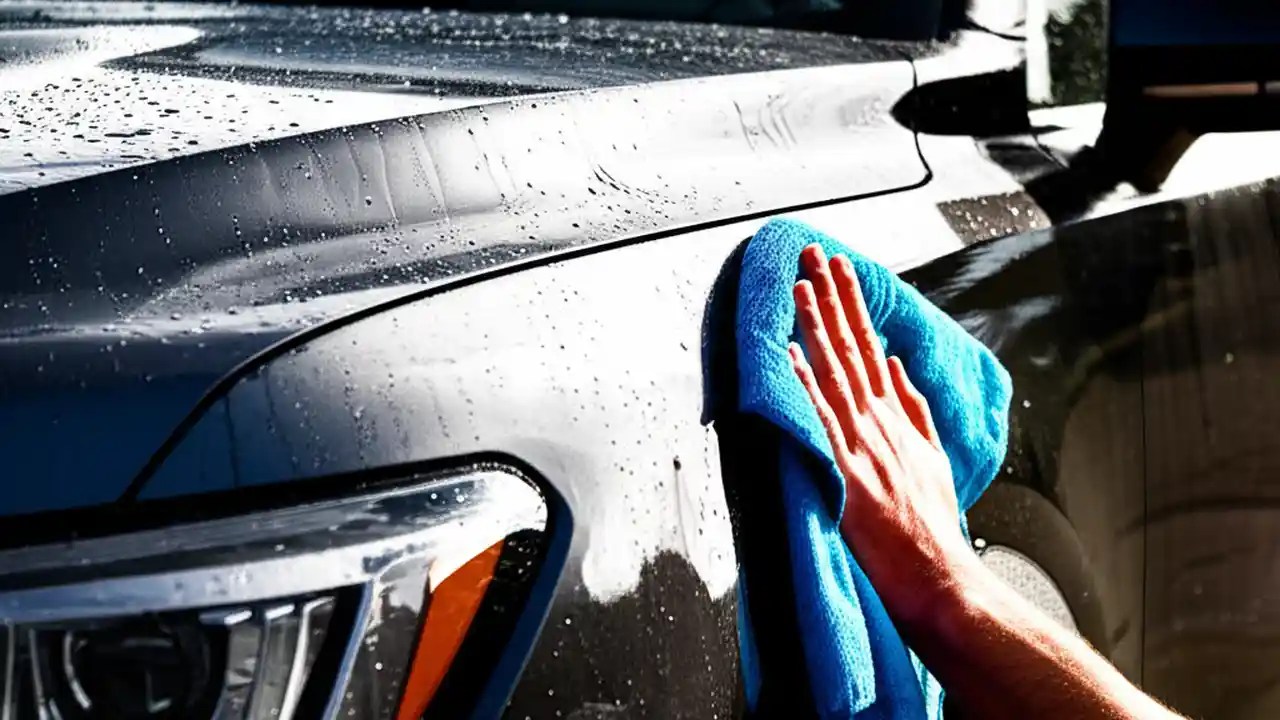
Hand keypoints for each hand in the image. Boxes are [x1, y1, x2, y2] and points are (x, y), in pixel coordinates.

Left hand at [789, 244, 978, 626]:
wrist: (940, 580)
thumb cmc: (931, 529)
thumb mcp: (932, 458)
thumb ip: (912, 409)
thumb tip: (894, 366)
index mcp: (894, 419)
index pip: (867, 348)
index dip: (851, 306)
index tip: (837, 270)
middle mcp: (879, 425)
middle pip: (853, 350)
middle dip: (833, 299)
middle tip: (815, 255)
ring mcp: (866, 448)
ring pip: (838, 376)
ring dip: (818, 329)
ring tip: (801, 287)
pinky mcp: (852, 477)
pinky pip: (825, 425)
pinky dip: (810, 389)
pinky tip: (794, 358)